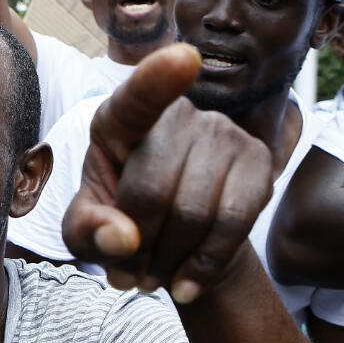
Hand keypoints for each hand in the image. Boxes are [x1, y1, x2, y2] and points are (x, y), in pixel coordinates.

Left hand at [62, 44, 273, 303]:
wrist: (175, 242)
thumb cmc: (118, 222)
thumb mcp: (85, 231)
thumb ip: (87, 232)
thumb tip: (123, 237)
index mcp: (120, 120)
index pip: (137, 98)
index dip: (158, 79)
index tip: (183, 58)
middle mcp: (176, 115)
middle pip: (153, 189)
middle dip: (137, 246)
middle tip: (126, 276)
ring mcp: (222, 132)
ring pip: (194, 212)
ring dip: (168, 261)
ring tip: (150, 280)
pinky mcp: (258, 160)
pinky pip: (235, 221)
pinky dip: (206, 264)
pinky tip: (186, 284)